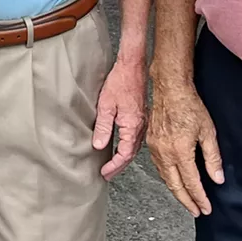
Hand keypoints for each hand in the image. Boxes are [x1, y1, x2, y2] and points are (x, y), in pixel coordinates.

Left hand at [93, 55, 146, 179]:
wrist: (133, 66)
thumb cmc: (120, 81)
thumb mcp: (106, 105)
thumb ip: (103, 127)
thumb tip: (99, 146)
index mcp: (133, 126)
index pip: (124, 154)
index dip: (114, 166)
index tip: (104, 172)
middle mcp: (140, 126)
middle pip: (131, 154)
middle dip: (118, 166)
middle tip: (107, 174)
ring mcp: (142, 122)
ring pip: (134, 147)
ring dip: (123, 158)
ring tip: (113, 165)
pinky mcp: (140, 116)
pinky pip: (135, 138)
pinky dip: (128, 147)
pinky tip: (121, 147)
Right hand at [146, 78, 223, 216]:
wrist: (170, 88)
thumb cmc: (189, 105)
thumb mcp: (208, 132)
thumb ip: (213, 158)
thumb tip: (217, 178)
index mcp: (180, 151)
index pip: (191, 182)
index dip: (200, 198)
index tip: (206, 208)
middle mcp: (164, 152)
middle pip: (175, 185)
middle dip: (186, 201)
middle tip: (196, 211)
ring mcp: (155, 148)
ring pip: (164, 177)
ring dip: (176, 191)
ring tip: (187, 199)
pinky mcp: (151, 142)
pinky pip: (158, 167)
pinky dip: (167, 178)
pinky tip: (174, 179)